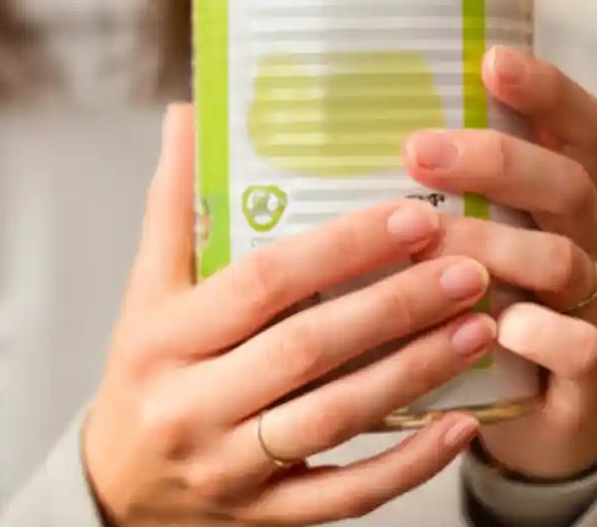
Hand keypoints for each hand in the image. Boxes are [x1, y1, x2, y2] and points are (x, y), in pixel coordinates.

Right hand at [84, 105, 497, 525]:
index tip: (414, 217)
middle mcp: (192, 404)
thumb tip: (190, 110)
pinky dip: (407, 463)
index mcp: (165, 336)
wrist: (116, 489)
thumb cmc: (145, 369)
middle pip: (306, 349)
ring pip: (334, 419)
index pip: (263, 282)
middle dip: (394, 306)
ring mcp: (231, 468)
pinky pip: (345, 497)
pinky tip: (462, 425)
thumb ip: (175, 204)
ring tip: (481, 327)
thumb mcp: (147, 290)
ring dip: (414, 373)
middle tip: (470, 268)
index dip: (341, 249)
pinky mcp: (265, 517)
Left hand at [402, 47, 596, 479]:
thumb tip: (342, 139)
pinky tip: (497, 326)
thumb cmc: (492, 317)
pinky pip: (581, 347)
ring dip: (491, 245)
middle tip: (416, 150)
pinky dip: (539, 331)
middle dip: (495, 161)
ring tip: (424, 241)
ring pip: (564, 260)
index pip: (587, 130)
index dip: (548, 91)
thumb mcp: (486, 248)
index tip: (491, 59)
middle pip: (570, 185)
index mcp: (586, 204)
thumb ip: (453, 200)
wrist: (543, 427)